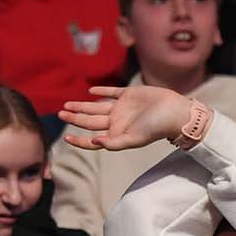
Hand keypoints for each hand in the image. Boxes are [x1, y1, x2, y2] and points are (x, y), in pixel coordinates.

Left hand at [60, 83, 196, 151]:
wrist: (176, 111)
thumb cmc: (157, 128)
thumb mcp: (134, 139)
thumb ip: (114, 143)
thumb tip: (94, 142)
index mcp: (116, 134)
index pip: (92, 140)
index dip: (79, 140)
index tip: (65, 137)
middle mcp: (116, 122)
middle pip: (90, 121)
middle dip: (74, 118)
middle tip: (60, 114)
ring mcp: (122, 108)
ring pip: (96, 107)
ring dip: (82, 106)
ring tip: (66, 105)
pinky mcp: (129, 94)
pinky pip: (111, 93)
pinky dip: (101, 92)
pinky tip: (90, 91)